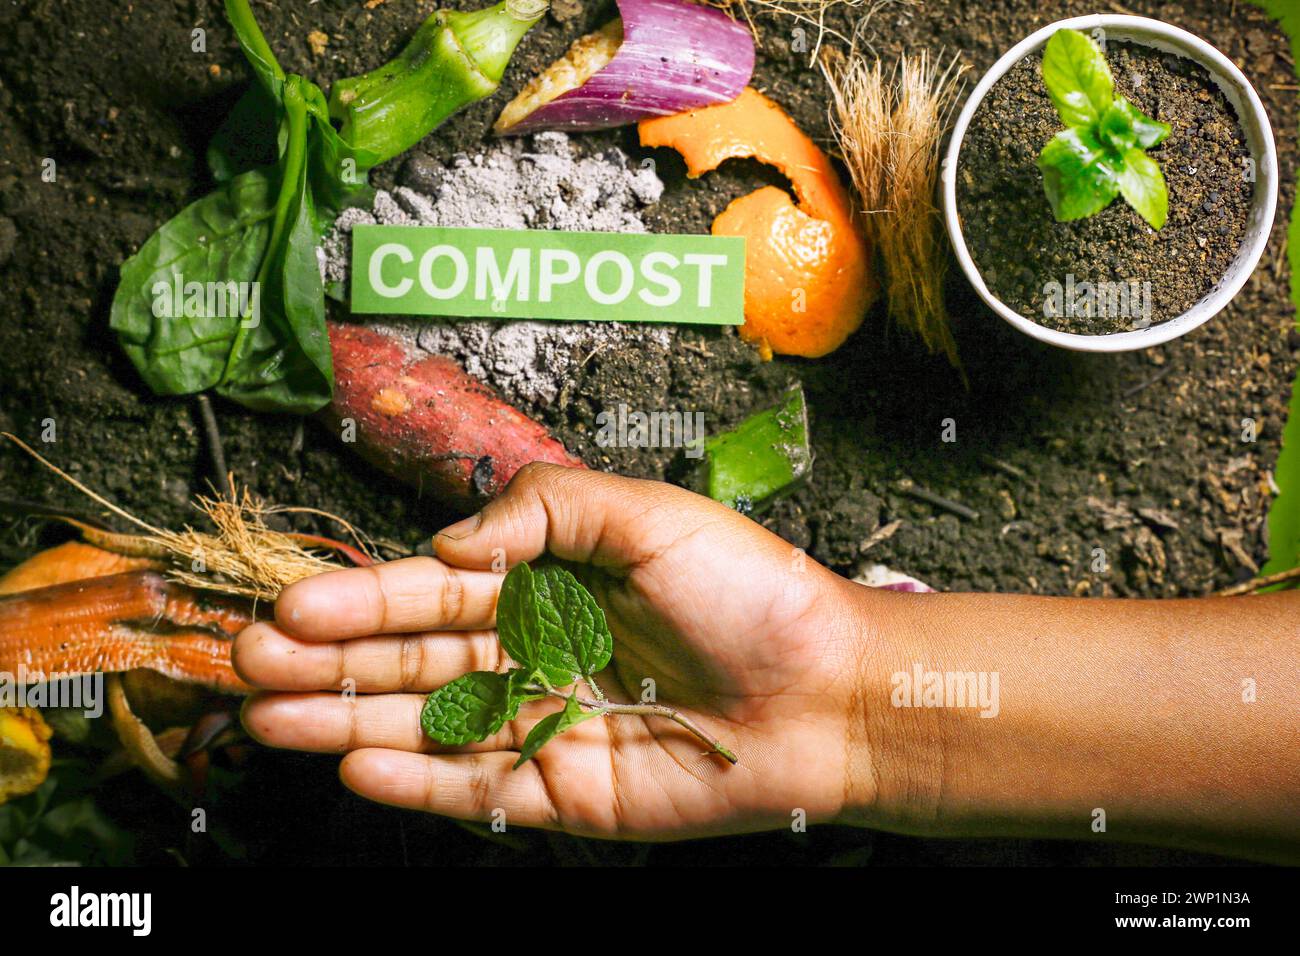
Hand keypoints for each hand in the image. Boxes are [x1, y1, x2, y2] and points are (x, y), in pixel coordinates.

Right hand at [233, 464, 894, 838]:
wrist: (826, 687)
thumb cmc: (750, 591)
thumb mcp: (646, 513)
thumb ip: (545, 508)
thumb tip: (448, 544)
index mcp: (546, 584)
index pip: (432, 592)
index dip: (361, 600)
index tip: (293, 606)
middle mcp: (533, 653)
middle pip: (410, 661)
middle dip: (329, 663)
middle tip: (249, 664)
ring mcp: (544, 725)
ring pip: (426, 726)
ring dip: (346, 723)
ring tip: (269, 719)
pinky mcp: (566, 791)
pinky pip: (476, 788)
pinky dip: (415, 781)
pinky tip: (354, 768)